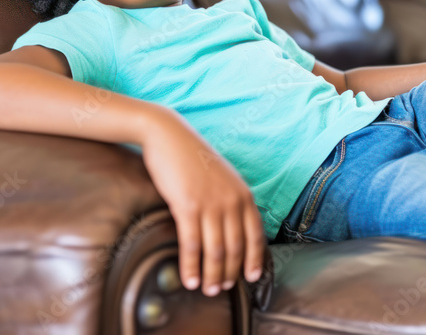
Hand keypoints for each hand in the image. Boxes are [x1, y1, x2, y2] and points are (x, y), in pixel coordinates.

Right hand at [139, 108, 265, 296]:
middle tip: (222, 290)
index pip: (256, 235)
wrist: (168, 135)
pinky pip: (192, 244)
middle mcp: (232, 201)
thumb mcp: (222, 178)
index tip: (250, 278)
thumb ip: (230, 201)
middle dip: (231, 273)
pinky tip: (189, 279)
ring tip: (207, 290)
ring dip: (212, 275)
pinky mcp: (187, 205)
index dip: (254, 259)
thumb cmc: (193, 159)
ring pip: (216, 250)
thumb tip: (231, 227)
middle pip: (236, 247)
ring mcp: (211, 203)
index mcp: (244, 195)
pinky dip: (191, 266)